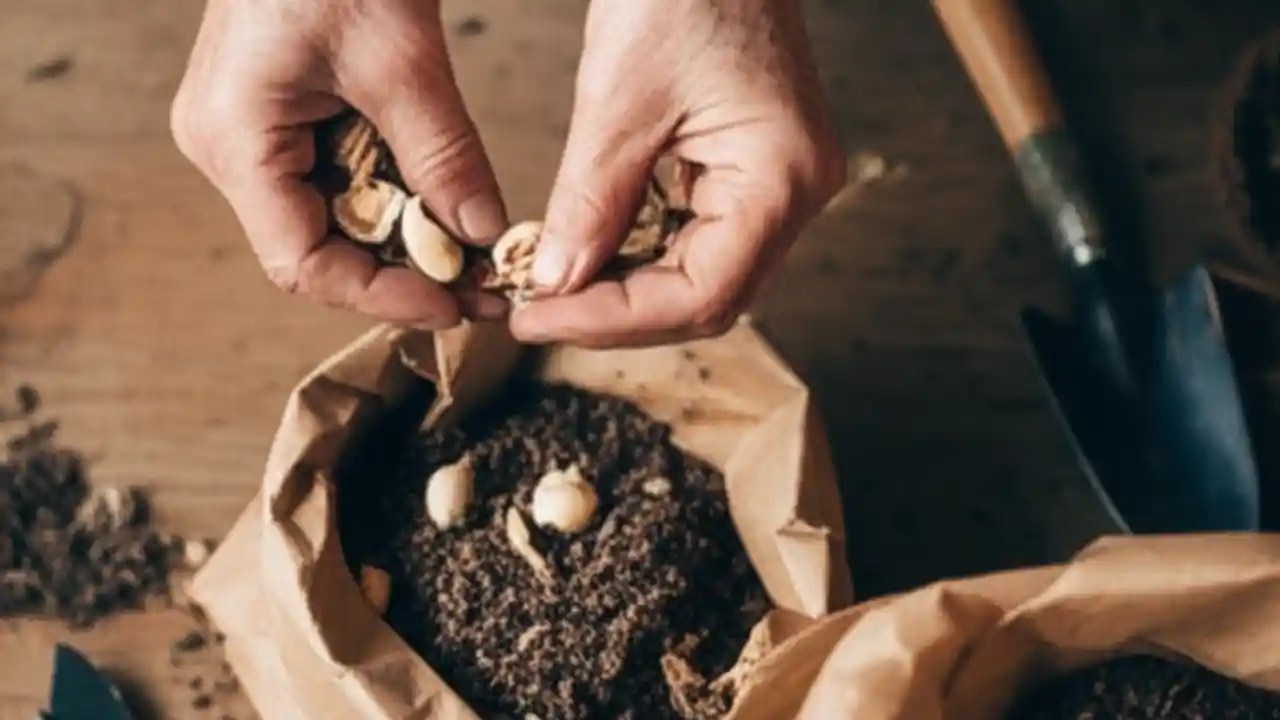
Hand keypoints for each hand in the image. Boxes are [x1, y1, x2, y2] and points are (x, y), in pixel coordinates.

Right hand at [171, 0, 507, 326]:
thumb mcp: (402, 61)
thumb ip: (442, 157)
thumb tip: (483, 237)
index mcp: (235, 140)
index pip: (302, 264)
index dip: (381, 296)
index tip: (455, 303)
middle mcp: (228, 146)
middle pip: (317, 248)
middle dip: (403, 271)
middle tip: (481, 286)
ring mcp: (250, 130)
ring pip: (331, 217)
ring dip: (404, 237)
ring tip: (475, 252)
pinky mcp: (279, 112)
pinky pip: (336, 177)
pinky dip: (394, 195)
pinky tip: (443, 203)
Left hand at [510, 0, 843, 347]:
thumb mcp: (619, 99)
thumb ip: (589, 203)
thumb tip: (554, 284)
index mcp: (780, 179)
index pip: (701, 294)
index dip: (613, 320)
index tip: (536, 317)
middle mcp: (795, 193)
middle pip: (708, 298)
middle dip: (618, 315)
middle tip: (535, 312)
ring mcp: (779, 184)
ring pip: (703, 277)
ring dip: (628, 292)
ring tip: (554, 290)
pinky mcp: (753, 170)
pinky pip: (699, 239)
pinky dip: (642, 255)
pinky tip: (592, 255)